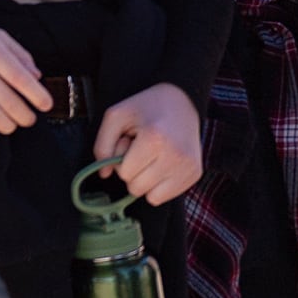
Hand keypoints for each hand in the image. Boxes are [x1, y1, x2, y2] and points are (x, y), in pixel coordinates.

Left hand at [90, 83, 201, 205]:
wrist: (180, 100)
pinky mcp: (195, 174)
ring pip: (152, 197)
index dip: (120, 159)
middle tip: (140, 149)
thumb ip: (102, 145)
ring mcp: (189, 167)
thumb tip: (103, 174)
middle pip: (137, 188)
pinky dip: (159, 185)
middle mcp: (176, 156)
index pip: (125, 173)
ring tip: (150, 156)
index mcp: (154, 139)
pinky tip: (161, 164)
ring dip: (145, 180)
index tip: (130, 141)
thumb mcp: (115, 116)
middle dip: (132, 171)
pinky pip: (167, 197)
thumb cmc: (144, 108)